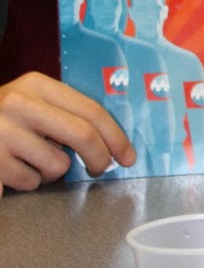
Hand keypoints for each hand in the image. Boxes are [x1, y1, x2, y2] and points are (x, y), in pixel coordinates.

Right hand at [0, 72, 134, 189]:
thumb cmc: (3, 119)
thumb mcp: (32, 103)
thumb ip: (64, 114)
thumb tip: (110, 144)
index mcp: (36, 85)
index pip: (91, 110)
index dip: (116, 136)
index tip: (128, 156)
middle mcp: (19, 104)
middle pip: (81, 136)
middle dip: (99, 158)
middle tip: (99, 170)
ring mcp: (1, 132)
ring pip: (56, 164)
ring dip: (53, 172)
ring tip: (34, 161)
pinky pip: (29, 181)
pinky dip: (28, 182)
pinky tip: (13, 169)